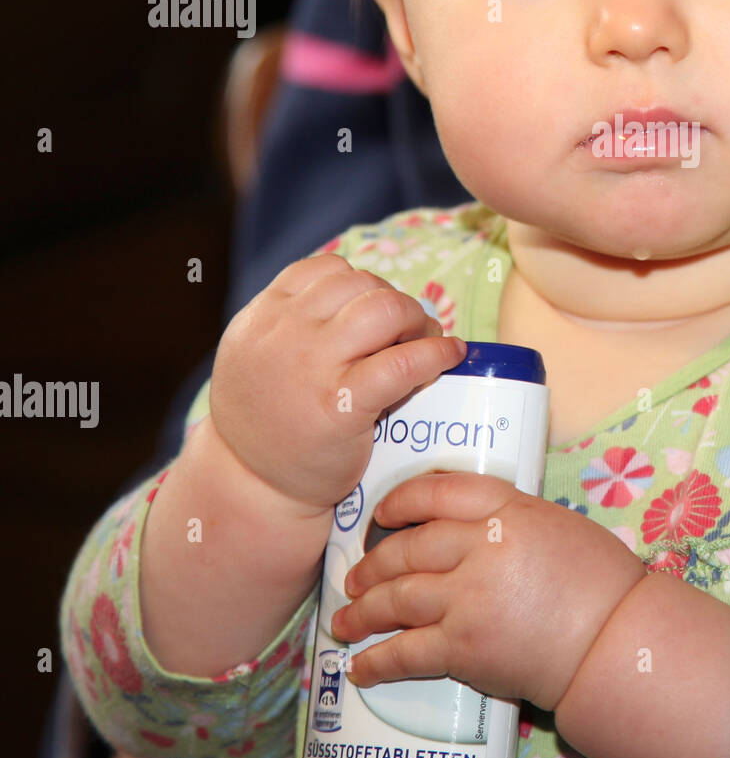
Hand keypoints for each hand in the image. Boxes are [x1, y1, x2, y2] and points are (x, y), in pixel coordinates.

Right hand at [208, 254, 466, 512]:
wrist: (252, 487)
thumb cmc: (268, 420)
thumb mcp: (259, 355)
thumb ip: (297, 322)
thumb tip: (373, 299)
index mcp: (263, 316)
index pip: (327, 269)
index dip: (364, 285)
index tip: (379, 311)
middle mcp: (284, 334)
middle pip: (364, 285)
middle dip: (397, 302)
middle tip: (412, 331)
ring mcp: (312, 367)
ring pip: (385, 310)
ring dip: (418, 321)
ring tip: (426, 343)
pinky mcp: (342, 405)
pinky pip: (403, 362)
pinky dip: (436, 353)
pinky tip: (450, 355)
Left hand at [329, 471, 647, 711]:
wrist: (612, 638)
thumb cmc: (598, 580)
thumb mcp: (553, 523)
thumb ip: (506, 520)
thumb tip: (468, 528)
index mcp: (506, 509)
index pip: (438, 492)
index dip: (402, 501)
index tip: (383, 513)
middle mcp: (480, 546)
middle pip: (407, 548)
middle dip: (374, 565)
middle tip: (357, 577)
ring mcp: (467, 596)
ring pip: (397, 597)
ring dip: (364, 611)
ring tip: (345, 620)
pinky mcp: (463, 646)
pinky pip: (406, 651)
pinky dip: (378, 661)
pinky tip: (361, 666)